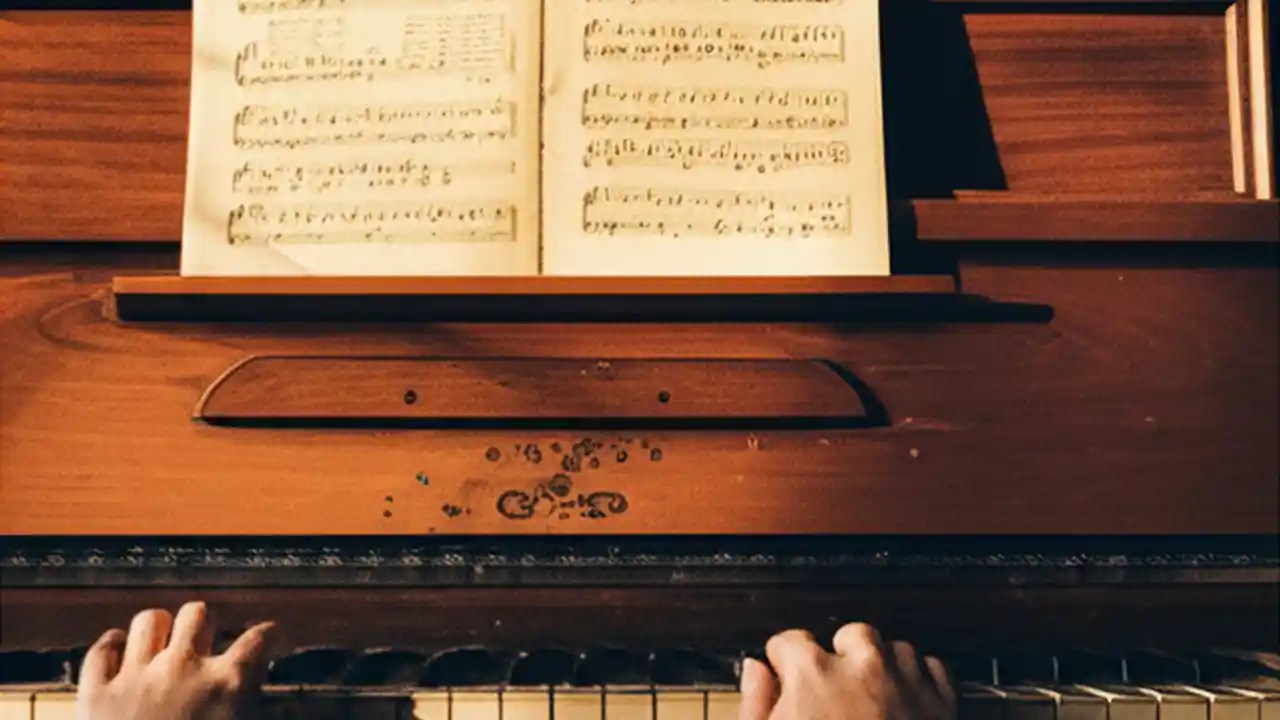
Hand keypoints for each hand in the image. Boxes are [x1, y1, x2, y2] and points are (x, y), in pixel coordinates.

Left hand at [76, 602, 275, 719]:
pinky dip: (112, 647)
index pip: (261, 637)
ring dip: (159, 630)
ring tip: (163, 644)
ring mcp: (135, 677)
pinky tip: (121, 655)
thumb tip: (305, 710)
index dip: (270, 635)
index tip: (270, 638)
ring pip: (149, 621)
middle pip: (199, 613)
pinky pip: (101, 649)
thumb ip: (273, 713)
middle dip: (207, 625)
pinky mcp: (96, 694)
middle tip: (207, 644)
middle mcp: (184, 668)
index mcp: (230, 684)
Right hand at [738, 623, 954, 719]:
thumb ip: (756, 705)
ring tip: (868, 703)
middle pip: (849, 635)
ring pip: (894, 649)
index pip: (790, 640)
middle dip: (839, 657)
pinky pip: (931, 668)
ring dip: (881, 668)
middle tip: (832, 693)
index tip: (787, 676)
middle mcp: (863, 669)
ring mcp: (907, 683)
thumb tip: (755, 673)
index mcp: (813, 675)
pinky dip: (917, 681)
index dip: (785, 663)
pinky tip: (901, 706)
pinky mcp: (943, 704)